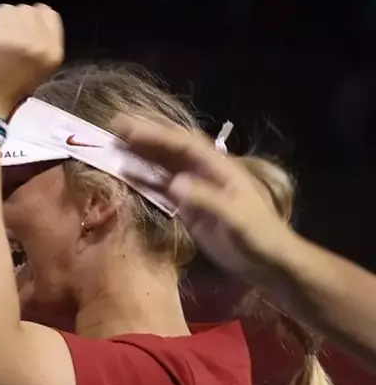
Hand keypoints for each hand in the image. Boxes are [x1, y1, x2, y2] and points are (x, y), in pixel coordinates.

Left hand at [0, 3, 64, 118]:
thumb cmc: (7, 90)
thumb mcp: (37, 67)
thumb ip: (40, 42)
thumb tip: (34, 15)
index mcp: (53, 52)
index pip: (49, 13)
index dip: (32, 18)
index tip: (20, 30)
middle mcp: (39, 44)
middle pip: (27, 9)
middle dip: (14, 20)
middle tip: (4, 40)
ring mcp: (17, 40)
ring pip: (8, 9)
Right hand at [112, 114, 295, 283]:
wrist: (269, 260)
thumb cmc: (257, 237)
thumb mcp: (235, 218)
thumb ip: (206, 199)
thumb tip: (173, 183)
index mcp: (220, 168)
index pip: (184, 145)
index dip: (157, 136)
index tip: (129, 130)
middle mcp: (206, 172)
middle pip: (173, 147)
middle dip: (146, 134)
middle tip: (116, 125)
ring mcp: (198, 188)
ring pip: (166, 164)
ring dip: (142, 153)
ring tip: (115, 144)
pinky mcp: (190, 206)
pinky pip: (163, 187)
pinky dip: (145, 178)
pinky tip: (127, 174)